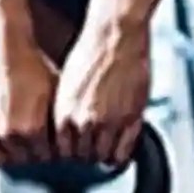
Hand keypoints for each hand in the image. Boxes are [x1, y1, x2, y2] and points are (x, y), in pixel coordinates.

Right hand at [0, 23, 57, 166]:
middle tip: (34, 144)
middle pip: (25, 160)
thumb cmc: (31, 66)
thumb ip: (57, 122)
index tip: (51, 143)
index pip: (46, 156)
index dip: (50, 151)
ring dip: (11, 155)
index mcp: (32, 129)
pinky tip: (0, 143)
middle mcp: (9, 135)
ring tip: (18, 144)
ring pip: (3, 160)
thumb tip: (69, 140)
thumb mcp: (54, 92)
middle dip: (32, 153)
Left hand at [54, 19, 151, 165]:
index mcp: (63, 113)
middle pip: (82, 158)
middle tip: (91, 152)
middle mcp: (84, 122)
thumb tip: (66, 131)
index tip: (74, 151)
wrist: (114, 34)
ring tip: (105, 151)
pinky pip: (125, 152)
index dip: (69, 153)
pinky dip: (122, 157)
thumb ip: (65, 111)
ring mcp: (110, 122)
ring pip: (103, 158)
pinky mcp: (132, 119)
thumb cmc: (90, 53)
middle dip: (86, 157)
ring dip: (104, 157)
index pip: (62, 152)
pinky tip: (120, 153)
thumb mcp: (66, 85)